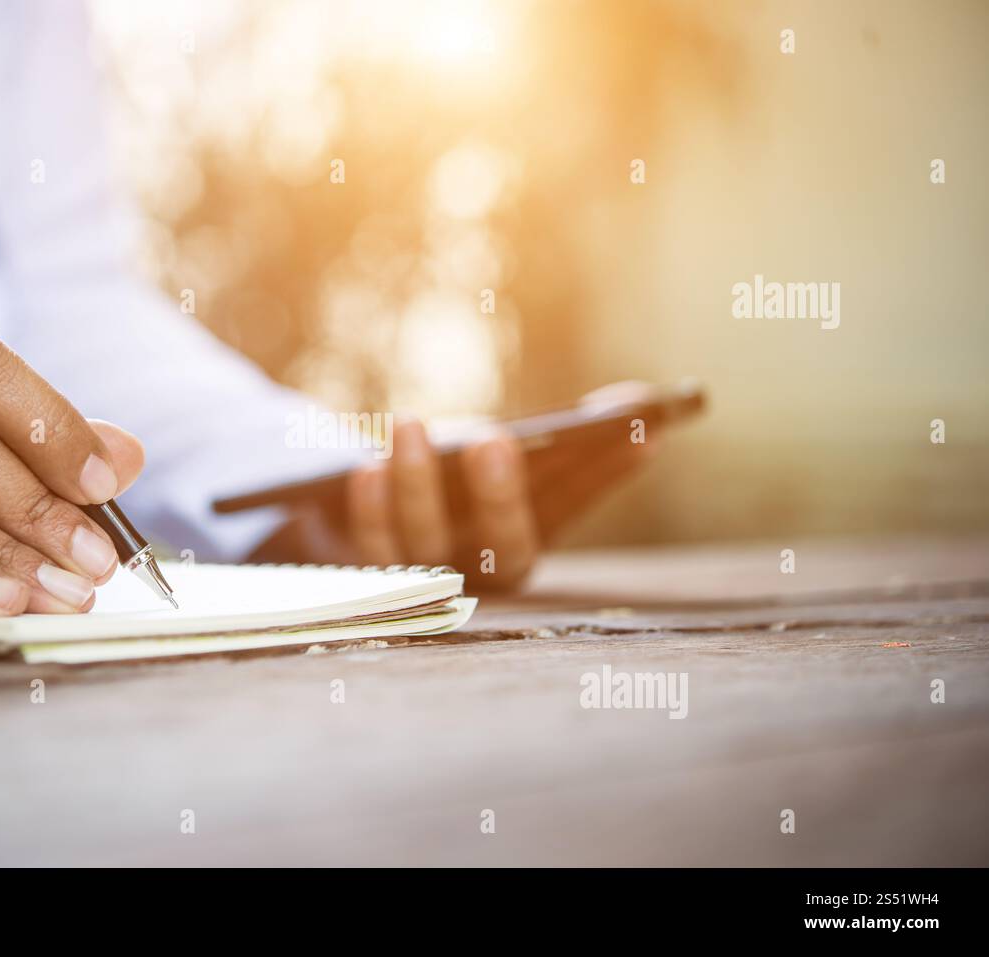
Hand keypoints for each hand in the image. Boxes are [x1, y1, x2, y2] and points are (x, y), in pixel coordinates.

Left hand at [252, 382, 659, 589]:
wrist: (350, 527)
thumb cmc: (446, 483)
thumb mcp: (494, 460)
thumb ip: (559, 440)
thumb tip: (635, 399)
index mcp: (521, 542)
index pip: (573, 505)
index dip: (604, 473)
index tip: (639, 432)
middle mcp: (478, 574)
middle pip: (499, 549)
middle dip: (500, 495)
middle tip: (492, 439)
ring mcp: (422, 579)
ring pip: (421, 547)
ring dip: (415, 486)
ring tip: (408, 422)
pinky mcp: (363, 577)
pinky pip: (368, 551)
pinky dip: (368, 512)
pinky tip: (365, 467)